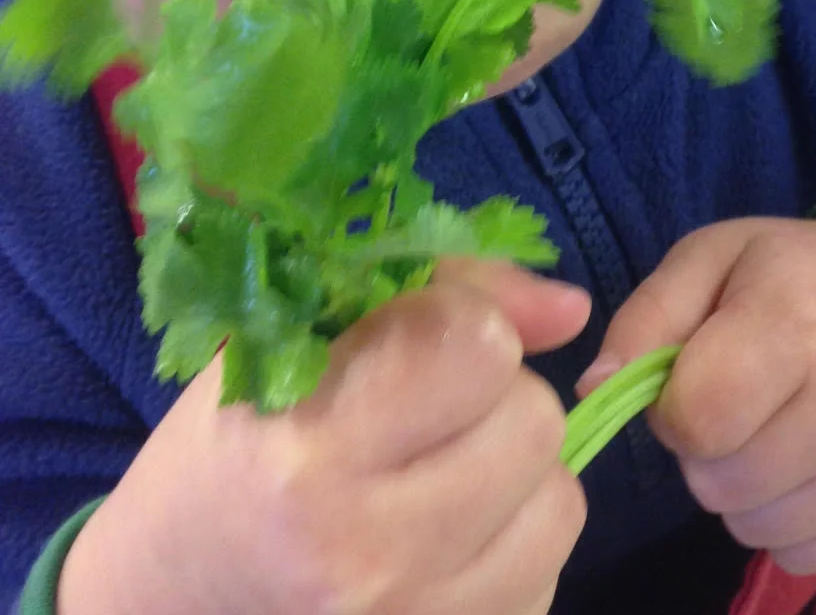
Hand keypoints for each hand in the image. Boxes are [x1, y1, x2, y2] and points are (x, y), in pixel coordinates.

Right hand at [59, 263, 590, 614]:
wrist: (180, 606)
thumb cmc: (233, 451)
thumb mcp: (298, 341)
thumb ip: (444, 294)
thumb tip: (573, 309)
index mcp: (308, 453)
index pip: (475, 344)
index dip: (460, 320)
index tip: (415, 339)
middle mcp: (366, 553)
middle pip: (535, 419)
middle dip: (494, 396)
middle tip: (426, 412)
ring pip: (561, 497)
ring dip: (515, 470)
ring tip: (438, 473)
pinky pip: (550, 570)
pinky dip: (513, 539)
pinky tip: (447, 537)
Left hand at [579, 214, 815, 575]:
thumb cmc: (791, 273)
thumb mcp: (710, 259)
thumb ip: (645, 317)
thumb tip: (594, 390)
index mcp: (799, 319)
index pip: (695, 419)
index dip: (673, 406)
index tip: (694, 374)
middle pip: (716, 481)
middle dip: (707, 446)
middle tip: (742, 394)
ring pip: (750, 526)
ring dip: (742, 486)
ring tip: (776, 422)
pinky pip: (797, 555)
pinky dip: (785, 518)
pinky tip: (808, 458)